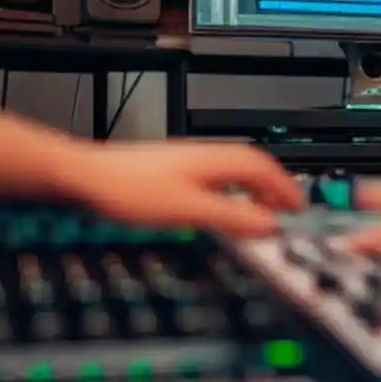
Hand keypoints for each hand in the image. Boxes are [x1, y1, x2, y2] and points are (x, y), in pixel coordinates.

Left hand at [71, 141, 303, 237]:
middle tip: (287, 212)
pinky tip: (220, 209)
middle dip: (274, 188)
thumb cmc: (125, 189)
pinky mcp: (171, 171)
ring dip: (254, 191)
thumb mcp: (186, 210)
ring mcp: (186, 161)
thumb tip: (267, 226)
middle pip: (252, 165)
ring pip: (233, 170)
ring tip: (261, 213)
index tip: (299, 210)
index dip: (286, 189)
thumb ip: (230, 217)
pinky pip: (216, 177)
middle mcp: (203, 155)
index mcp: (213, 160)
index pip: (263, 168)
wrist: (82, 178)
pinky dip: (231, 193)